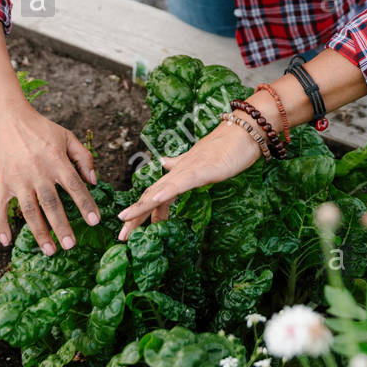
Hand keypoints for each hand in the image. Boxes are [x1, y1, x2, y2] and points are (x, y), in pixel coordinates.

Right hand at [0, 101, 100, 254]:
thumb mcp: (67, 136)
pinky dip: (0, 225)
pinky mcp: (0, 182)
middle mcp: (37, 172)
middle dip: (62, 227)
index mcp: (56, 161)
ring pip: (29, 211)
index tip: (95, 221)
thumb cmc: (39, 127)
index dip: (86, 204)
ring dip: (39, 232)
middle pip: (52, 204)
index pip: (75, 186)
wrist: (6, 117)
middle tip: (71, 246)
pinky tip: (7, 242)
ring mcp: (17, 179)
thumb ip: (84, 157)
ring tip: (50, 250)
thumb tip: (94, 181)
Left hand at [116, 117, 263, 240]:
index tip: (131, 228)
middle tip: (121, 235)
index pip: (156, 193)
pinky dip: (166, 192)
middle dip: (135, 215)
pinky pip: (181, 183)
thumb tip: (164, 162)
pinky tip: (154, 201)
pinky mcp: (202, 170)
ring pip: (160, 190)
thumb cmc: (228, 147)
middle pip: (152, 195)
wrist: (245, 131)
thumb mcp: (201, 161)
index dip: (142, 210)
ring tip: (126, 220)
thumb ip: (181, 164)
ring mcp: (189, 169)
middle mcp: (179, 170)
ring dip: (141, 206)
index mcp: (179, 172)